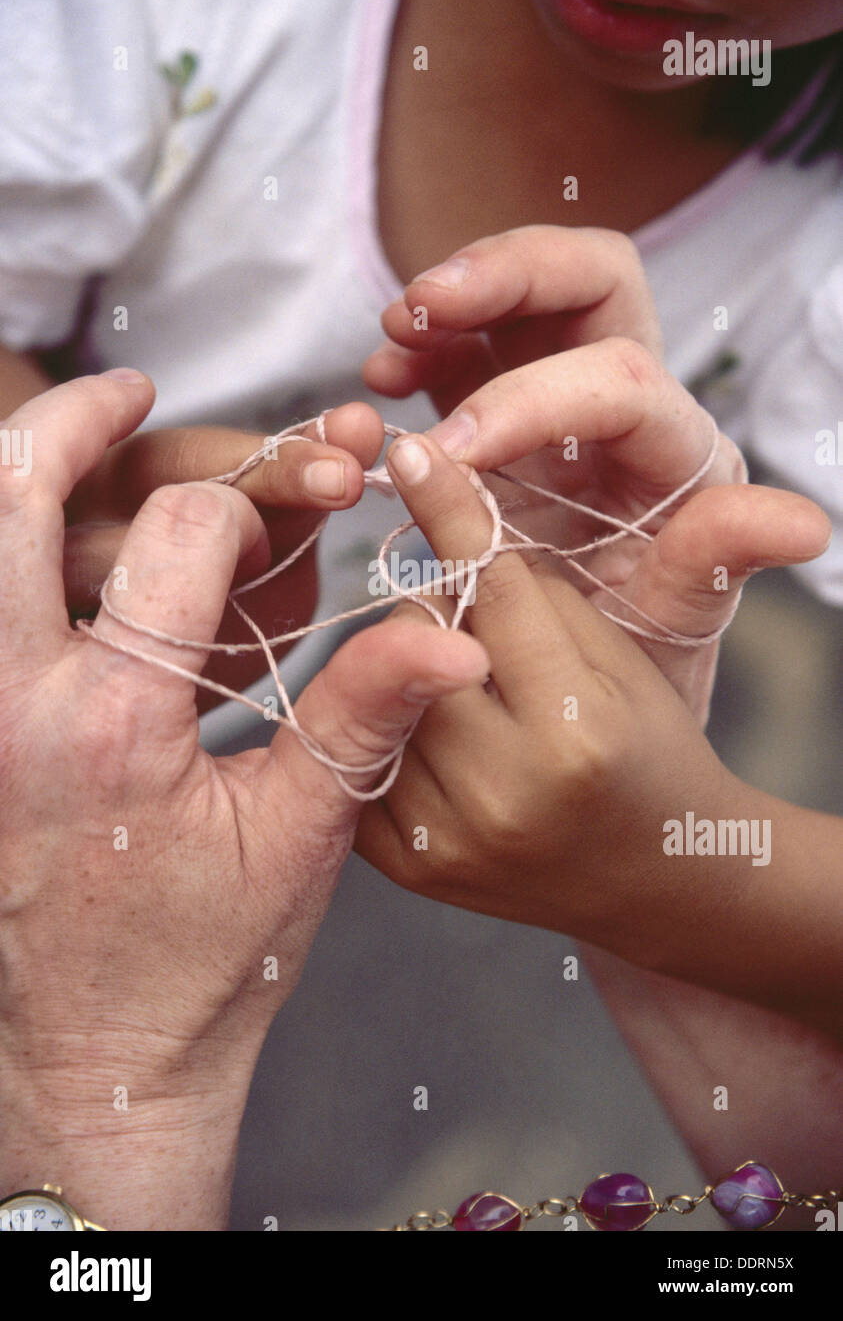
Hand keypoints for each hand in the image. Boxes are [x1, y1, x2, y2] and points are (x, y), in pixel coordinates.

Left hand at [0, 371, 487, 1226]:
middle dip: (74, 422)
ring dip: (36, 488)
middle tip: (129, 390)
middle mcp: (13, 704)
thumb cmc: (201, 963)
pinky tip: (76, 560)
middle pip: (15, 500)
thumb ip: (366, 716)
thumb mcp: (300, 837)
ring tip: (101, 455)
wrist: (98, 1062)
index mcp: (111, 722)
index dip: (258, 501)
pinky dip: (25, 566)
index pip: (185, 535)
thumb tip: (459, 642)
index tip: (302, 504)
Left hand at [354, 433, 839, 1028]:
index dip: (452, 513)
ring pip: (378, 693)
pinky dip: (384, 724)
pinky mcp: (406, 866)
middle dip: (433, 608)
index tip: (412, 452)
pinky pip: (360, 753)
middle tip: (468, 622)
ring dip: (404, 665)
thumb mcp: (619, 656)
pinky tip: (429, 730)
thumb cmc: (649, 748)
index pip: (493, 591)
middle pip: (415, 641)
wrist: (654, 877)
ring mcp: (447, 839)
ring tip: (460, 686)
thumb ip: (535, 591)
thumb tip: (440, 509)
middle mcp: (505, 793)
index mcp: (577, 733)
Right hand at [364, 227, 829, 719]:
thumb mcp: (671, 623)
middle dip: (508, 274)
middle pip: (593, 281)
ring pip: (526, 294)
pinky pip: (467, 345)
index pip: (621, 381)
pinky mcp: (505, 410)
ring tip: (392, 336)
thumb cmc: (633, 656)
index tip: (447, 453)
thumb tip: (806, 526)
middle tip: (422, 306)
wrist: (582, 681)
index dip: (529, 400)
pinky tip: (383, 380)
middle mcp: (630, 407)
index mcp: (680, 452)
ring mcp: (563, 399)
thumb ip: (715, 565)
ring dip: (454, 296)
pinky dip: (423, 344)